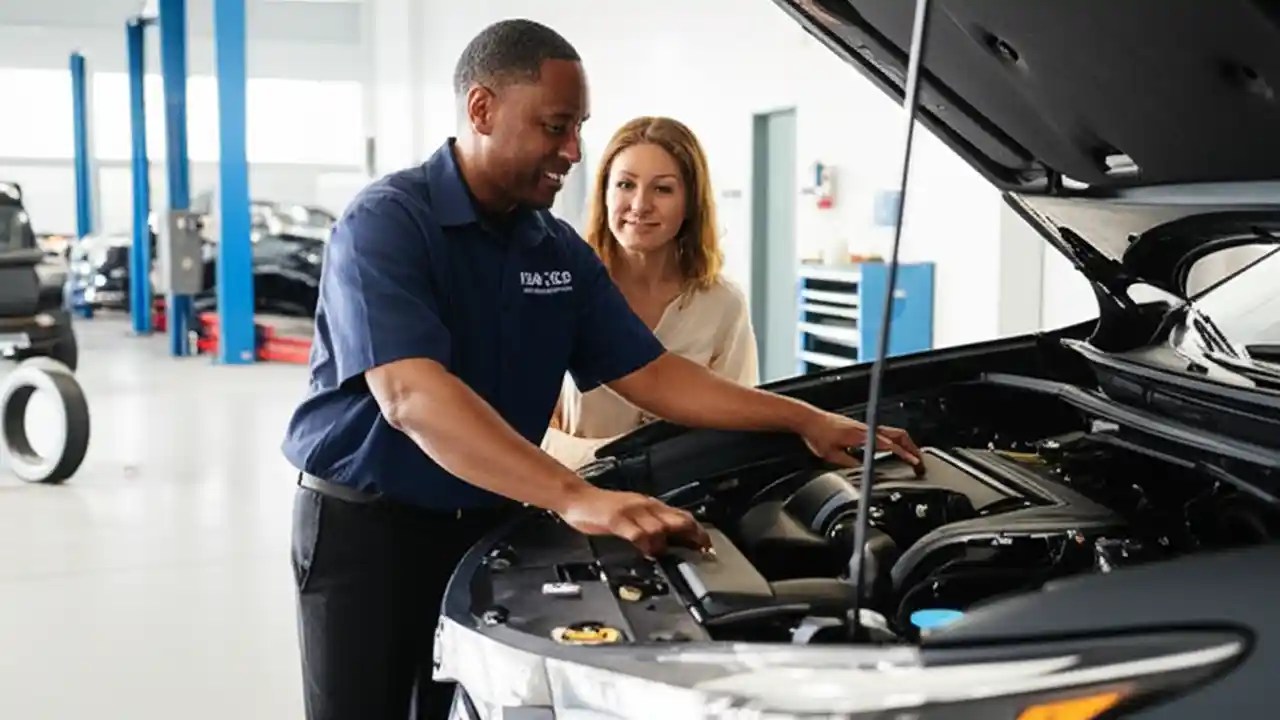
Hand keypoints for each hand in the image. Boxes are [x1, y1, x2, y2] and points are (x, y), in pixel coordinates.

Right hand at [557, 487, 711, 557]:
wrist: (577, 497)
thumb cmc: (604, 508)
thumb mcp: (633, 513)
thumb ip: (651, 524)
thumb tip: (671, 540)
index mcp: (651, 505)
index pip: (682, 516)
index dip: (698, 531)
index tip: (707, 546)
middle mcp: (645, 506)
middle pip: (678, 520)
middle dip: (692, 536)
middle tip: (699, 552)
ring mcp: (631, 511)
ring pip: (660, 527)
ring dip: (668, 543)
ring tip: (667, 554)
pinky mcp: (616, 519)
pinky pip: (637, 532)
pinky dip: (645, 543)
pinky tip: (646, 550)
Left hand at [798, 410, 924, 473]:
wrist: (808, 419)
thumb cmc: (817, 434)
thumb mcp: (831, 455)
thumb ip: (849, 464)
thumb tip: (863, 472)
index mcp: (862, 436)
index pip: (890, 445)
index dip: (905, 454)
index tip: (915, 462)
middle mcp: (866, 428)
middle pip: (898, 434)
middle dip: (912, 447)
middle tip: (919, 460)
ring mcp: (864, 426)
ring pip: (892, 432)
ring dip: (904, 443)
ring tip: (910, 455)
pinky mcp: (860, 426)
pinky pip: (883, 432)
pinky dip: (894, 440)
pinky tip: (891, 448)